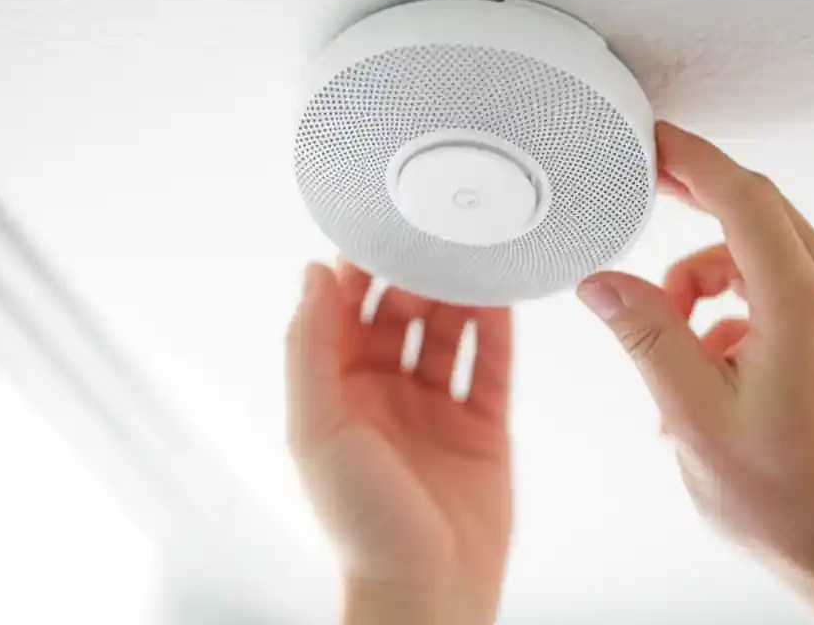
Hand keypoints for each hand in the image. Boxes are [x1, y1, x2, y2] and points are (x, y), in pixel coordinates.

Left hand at [286, 261, 511, 624]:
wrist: (428, 590)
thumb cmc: (361, 524)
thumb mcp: (315, 427)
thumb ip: (309, 345)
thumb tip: (312, 273)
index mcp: (334, 391)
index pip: (342, 310)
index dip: (357, 268)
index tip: (378, 225)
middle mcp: (382, 393)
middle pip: (398, 313)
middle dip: (413, 274)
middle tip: (434, 235)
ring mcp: (433, 407)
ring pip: (447, 331)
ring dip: (456, 294)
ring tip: (472, 253)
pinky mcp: (480, 425)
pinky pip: (489, 363)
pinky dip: (497, 328)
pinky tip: (503, 293)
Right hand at [576, 122, 813, 622]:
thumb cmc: (786, 499)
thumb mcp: (693, 416)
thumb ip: (646, 335)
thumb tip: (603, 282)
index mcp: (803, 307)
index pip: (745, 198)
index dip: (693, 160)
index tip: (653, 140)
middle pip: (759, 213)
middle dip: (695, 203)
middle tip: (644, 195)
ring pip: (764, 253)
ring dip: (706, 277)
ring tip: (673, 343)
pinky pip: (779, 290)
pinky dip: (733, 307)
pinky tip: (706, 366)